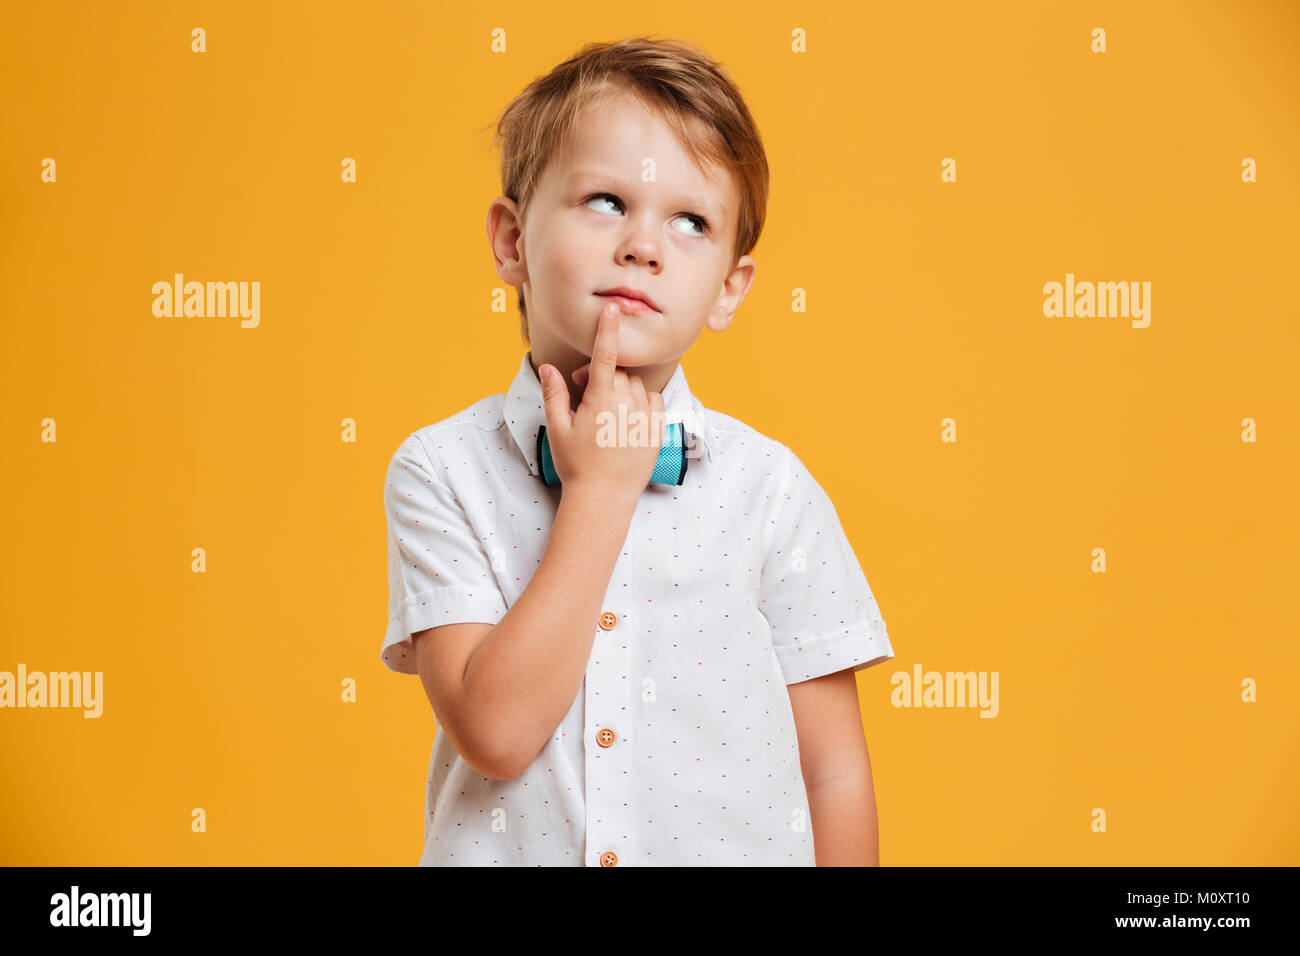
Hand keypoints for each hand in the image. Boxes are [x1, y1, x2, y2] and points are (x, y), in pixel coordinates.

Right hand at [537, 301, 666, 503]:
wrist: (604, 498)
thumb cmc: (576, 464)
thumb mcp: (558, 429)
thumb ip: (554, 394)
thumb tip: (548, 368)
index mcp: (601, 400)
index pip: (606, 355)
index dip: (608, 330)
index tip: (613, 308)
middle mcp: (627, 404)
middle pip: (620, 373)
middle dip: (604, 377)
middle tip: (585, 394)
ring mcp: (646, 417)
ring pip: (637, 386)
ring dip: (623, 389)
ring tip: (606, 412)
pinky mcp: (658, 430)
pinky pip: (653, 401)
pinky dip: (641, 402)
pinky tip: (626, 419)